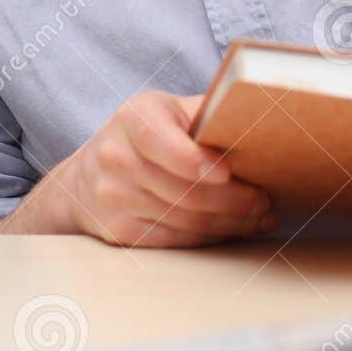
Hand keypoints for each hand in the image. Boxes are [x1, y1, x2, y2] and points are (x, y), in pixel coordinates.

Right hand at [54, 89, 276, 247]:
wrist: (87, 176)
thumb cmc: (144, 135)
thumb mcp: (167, 110)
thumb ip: (205, 113)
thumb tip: (257, 117)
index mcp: (133, 118)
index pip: (160, 140)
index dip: (193, 160)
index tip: (227, 173)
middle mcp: (116, 157)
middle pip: (182, 189)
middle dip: (233, 200)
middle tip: (265, 200)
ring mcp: (113, 198)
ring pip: (183, 219)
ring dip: (229, 222)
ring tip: (260, 216)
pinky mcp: (118, 231)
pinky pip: (174, 240)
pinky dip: (210, 237)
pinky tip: (234, 229)